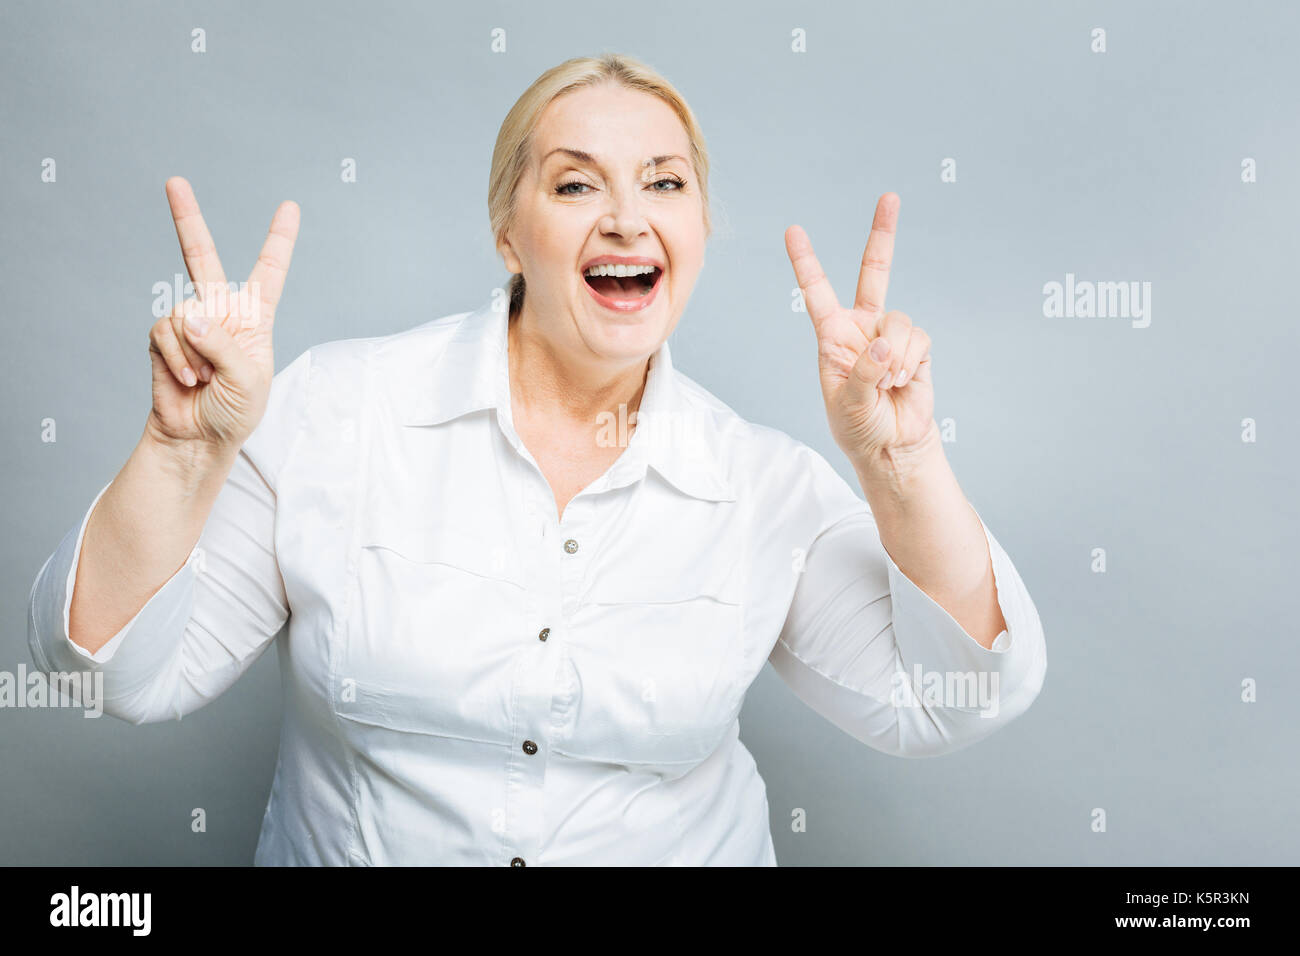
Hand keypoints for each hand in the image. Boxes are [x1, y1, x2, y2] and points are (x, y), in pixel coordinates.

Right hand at [146, 177, 299, 450]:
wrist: (198, 437)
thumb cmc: (235, 411)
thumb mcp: (249, 380)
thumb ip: (224, 345)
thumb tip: (190, 315)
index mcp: (255, 318)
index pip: (268, 272)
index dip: (279, 239)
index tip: (289, 207)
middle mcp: (220, 311)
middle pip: (201, 257)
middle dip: (186, 218)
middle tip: (174, 182)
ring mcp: (189, 321)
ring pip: (185, 314)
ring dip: (196, 353)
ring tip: (206, 379)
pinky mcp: (163, 336)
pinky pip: (166, 332)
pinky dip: (177, 359)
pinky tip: (188, 379)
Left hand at [785, 192, 935, 465]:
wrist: (891, 446)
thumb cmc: (859, 426)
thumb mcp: (848, 403)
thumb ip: (865, 373)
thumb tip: (886, 346)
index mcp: (833, 337)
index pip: (817, 293)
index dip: (806, 262)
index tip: (793, 230)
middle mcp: (862, 328)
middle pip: (875, 272)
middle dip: (883, 234)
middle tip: (890, 197)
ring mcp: (891, 335)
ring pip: (899, 321)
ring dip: (895, 357)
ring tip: (888, 383)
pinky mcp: (918, 348)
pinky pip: (917, 339)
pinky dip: (909, 363)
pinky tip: (902, 382)